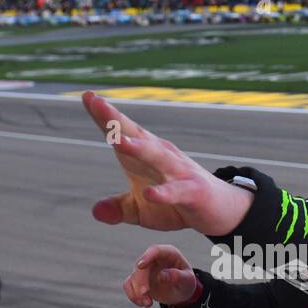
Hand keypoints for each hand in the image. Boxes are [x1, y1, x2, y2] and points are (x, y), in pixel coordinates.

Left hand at [81, 90, 251, 235]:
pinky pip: (177, 191)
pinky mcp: (193, 191)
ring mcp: (178, 171)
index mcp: (144, 155)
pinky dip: (164, 193)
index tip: (87, 96)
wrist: (220, 210)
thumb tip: (96, 211)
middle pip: (136, 134)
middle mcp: (161, 156)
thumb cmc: (177, 204)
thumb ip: (119, 209)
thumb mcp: (142, 210)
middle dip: (115, 119)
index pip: (122, 132)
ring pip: (156, 156)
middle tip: (96, 102)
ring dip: (137, 148)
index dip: (104, 116)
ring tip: (117, 142)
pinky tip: (150, 194)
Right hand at [123, 245, 198, 307]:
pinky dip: (132, 295)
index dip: (147, 257)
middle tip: (145, 295)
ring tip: (148, 304)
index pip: (155, 250)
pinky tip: (142, 303)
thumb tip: (162, 275)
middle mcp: (154, 259)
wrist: (180, 292)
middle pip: (141, 266)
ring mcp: (144, 269)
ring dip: (137, 292)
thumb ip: (178, 276)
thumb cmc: (186, 282)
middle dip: (141, 281)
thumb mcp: (187, 281)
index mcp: (168, 253)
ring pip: (133, 277)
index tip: (141, 266)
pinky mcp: (138, 279)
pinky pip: (128, 285)